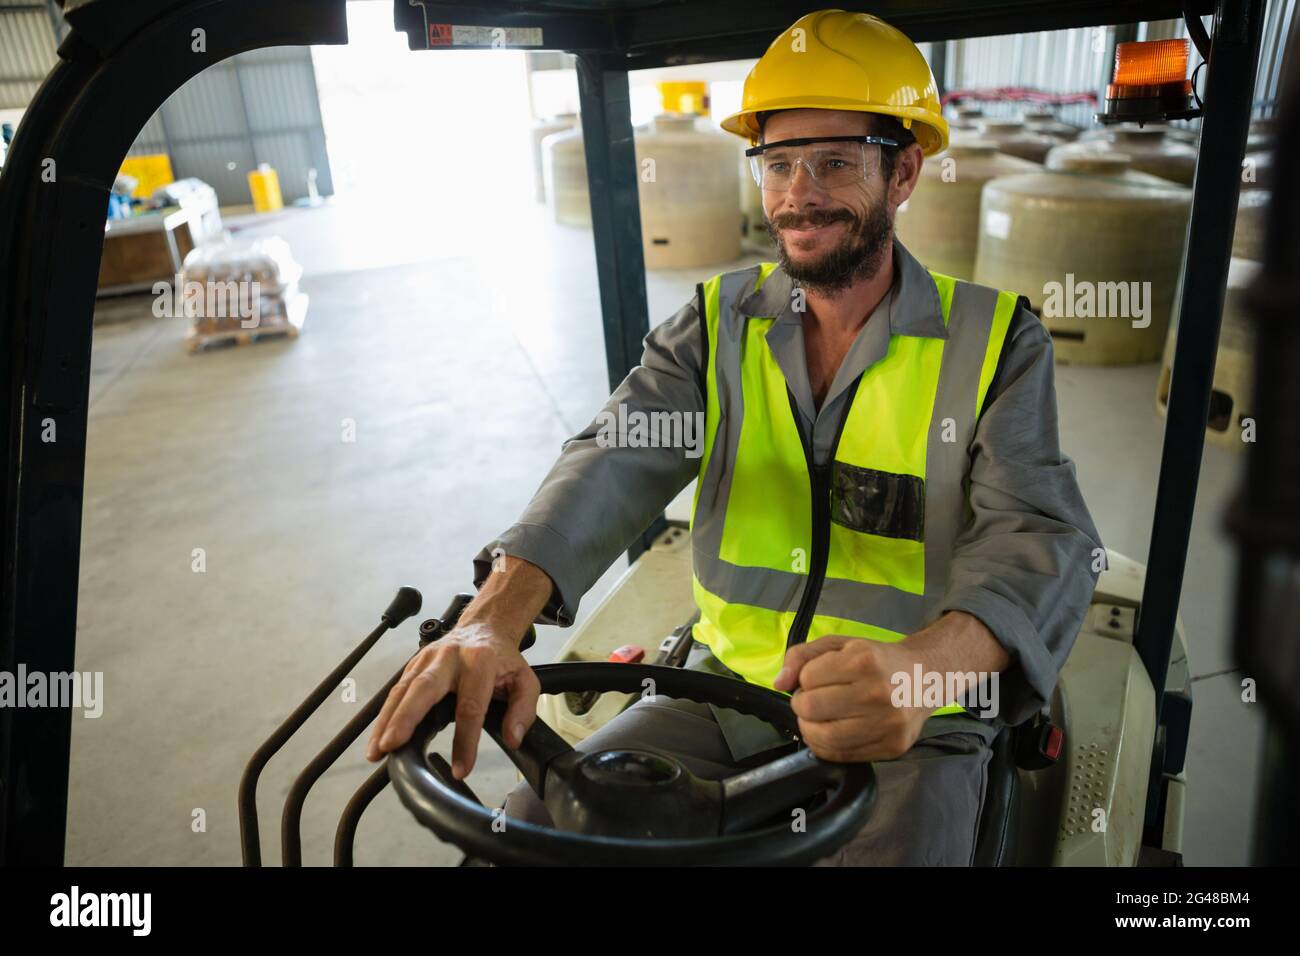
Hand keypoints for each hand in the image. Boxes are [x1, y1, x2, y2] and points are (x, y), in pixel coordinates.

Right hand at [365, 621, 539, 778]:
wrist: (484, 627)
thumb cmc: (503, 660)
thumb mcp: (525, 681)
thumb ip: (523, 711)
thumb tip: (512, 739)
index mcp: (480, 662)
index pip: (470, 706)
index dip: (465, 741)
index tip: (460, 769)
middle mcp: (449, 658)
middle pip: (424, 688)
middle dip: (406, 718)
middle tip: (391, 746)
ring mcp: (427, 658)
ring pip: (403, 688)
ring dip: (387, 720)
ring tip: (376, 750)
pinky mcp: (414, 664)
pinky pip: (396, 689)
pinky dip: (384, 715)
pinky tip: (377, 738)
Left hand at [773, 634, 933, 762]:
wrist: (925, 677)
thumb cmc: (878, 659)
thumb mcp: (840, 644)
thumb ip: (802, 656)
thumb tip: (779, 683)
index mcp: (863, 660)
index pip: (808, 678)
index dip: (803, 681)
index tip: (813, 681)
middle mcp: (877, 692)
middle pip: (811, 709)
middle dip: (802, 706)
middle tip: (812, 702)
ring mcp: (887, 723)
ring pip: (825, 737)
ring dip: (810, 729)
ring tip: (817, 719)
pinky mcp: (893, 747)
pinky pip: (843, 755)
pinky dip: (826, 747)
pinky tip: (830, 733)